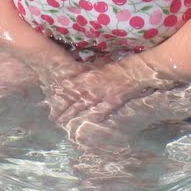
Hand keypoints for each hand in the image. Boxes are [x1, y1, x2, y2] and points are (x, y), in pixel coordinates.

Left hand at [44, 55, 172, 140]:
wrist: (138, 68)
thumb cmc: (120, 67)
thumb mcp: (102, 69)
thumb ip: (90, 76)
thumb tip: (78, 81)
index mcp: (89, 77)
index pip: (70, 88)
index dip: (61, 97)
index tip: (52, 104)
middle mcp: (92, 85)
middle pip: (74, 99)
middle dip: (63, 109)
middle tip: (53, 118)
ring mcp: (103, 93)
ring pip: (83, 105)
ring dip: (73, 114)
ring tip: (63, 122)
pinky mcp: (114, 100)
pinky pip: (103, 109)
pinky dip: (96, 115)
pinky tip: (88, 122)